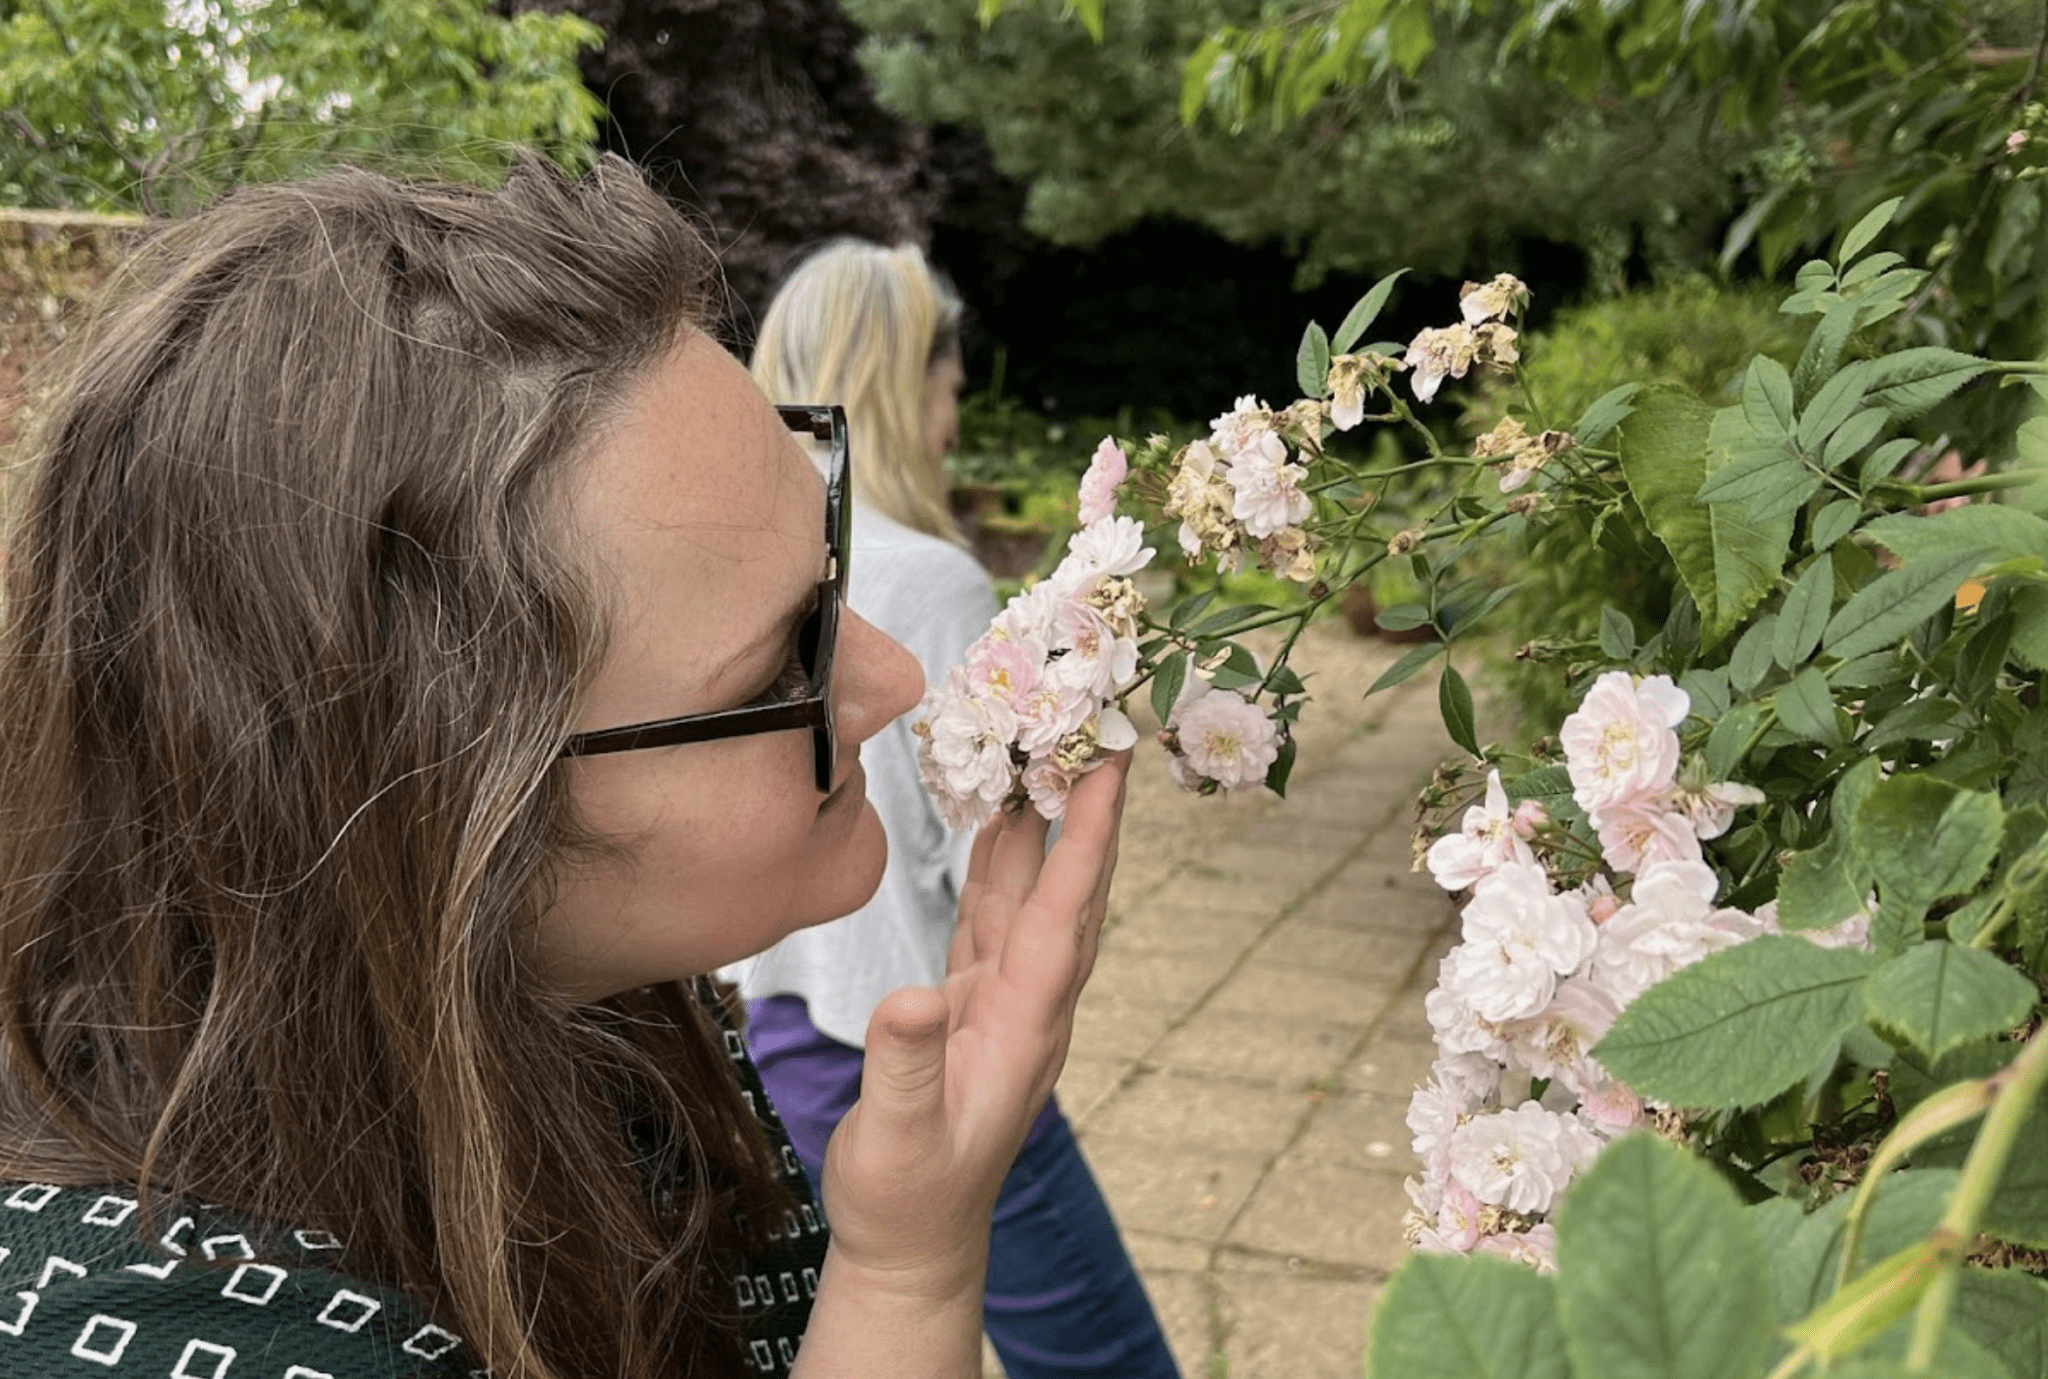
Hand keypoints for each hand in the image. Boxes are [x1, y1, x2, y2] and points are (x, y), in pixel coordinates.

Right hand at [820, 751, 1129, 1287]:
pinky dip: (1000, 864)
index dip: (1089, 838)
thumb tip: (913, 995)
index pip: (1065, 913)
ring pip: (1034, 895)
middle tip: (1098, 729)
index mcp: (1023, 1025)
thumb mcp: (898, 1137)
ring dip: (1043, 826)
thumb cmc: (907, 1197)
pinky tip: (996, 825)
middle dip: (1086, 810)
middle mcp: (1030, 1004)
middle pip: (1069, 890)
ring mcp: (1006, 1003)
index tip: (1115, 766)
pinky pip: (996, 917)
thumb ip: (906, 1065)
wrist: (913, 1244)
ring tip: (1047, 751)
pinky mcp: (976, 1006)